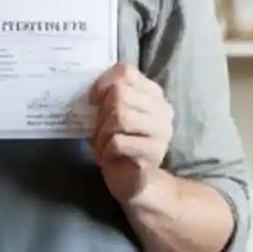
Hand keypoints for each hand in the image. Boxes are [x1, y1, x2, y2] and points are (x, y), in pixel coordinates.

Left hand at [89, 63, 173, 203]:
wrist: (135, 182)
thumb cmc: (120, 144)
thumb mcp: (112, 114)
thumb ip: (107, 96)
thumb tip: (89, 90)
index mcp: (153, 94)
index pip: (126, 71)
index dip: (103, 82)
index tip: (93, 99)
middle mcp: (162, 109)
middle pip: (121, 93)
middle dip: (101, 112)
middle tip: (98, 128)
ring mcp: (162, 131)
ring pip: (120, 116)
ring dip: (102, 132)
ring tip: (102, 142)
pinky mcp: (153, 153)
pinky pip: (119, 142)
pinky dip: (105, 149)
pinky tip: (108, 155)